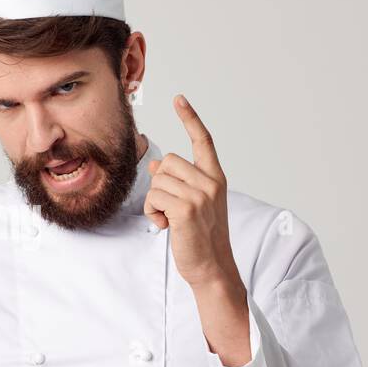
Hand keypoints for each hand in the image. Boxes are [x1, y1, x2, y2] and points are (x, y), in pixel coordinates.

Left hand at [144, 95, 241, 291]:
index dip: (190, 118)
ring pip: (158, 180)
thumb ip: (178, 182)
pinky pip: (154, 197)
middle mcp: (211, 183)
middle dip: (160, 183)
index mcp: (215, 178)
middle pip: (168, 162)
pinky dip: (152, 212)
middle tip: (169, 208)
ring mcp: (200, 195)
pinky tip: (165, 226)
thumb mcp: (191, 204)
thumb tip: (156, 162)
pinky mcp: (186, 209)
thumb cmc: (199, 237)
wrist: (211, 267)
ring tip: (169, 220)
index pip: (203, 141)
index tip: (178, 99)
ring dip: (154, 201)